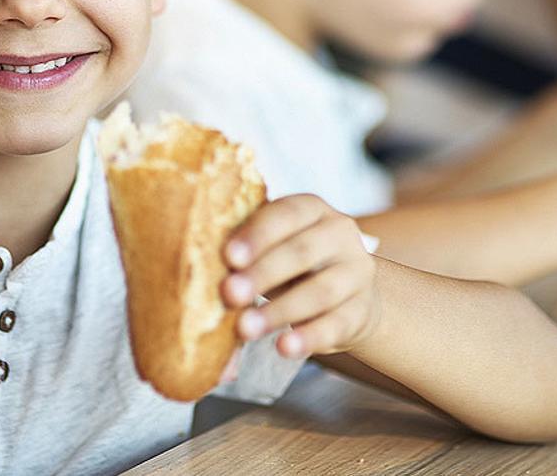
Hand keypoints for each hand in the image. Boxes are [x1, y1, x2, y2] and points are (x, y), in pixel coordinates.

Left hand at [220, 195, 378, 358]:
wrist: (345, 293)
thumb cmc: (290, 264)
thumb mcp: (271, 247)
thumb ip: (243, 252)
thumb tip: (194, 273)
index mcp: (311, 208)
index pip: (286, 214)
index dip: (257, 235)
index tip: (228, 257)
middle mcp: (340, 233)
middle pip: (302, 252)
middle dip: (263, 274)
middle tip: (229, 294)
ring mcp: (356, 272)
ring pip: (320, 291)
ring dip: (280, 311)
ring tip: (246, 329)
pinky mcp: (362, 311)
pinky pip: (336, 325)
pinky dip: (308, 337)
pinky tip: (283, 347)